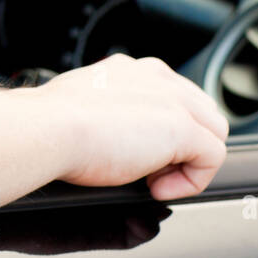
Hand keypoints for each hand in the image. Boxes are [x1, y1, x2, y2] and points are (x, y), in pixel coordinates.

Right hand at [36, 54, 229, 199]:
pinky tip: (156, 187)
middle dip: (183, 146)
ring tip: (151, 179)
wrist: (44, 129)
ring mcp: (173, 100)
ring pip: (213, 133)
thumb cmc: (47, 124)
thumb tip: (97, 132)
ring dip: (187, 162)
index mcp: (130, 70)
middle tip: (146, 170)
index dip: (163, 130)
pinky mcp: (183, 127)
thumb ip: (100, 112)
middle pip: (201, 113)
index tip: (138, 153)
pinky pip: (213, 158)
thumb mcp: (77, 107)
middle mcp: (155, 77)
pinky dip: (190, 181)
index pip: (172, 97)